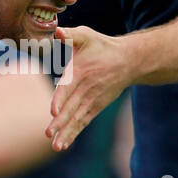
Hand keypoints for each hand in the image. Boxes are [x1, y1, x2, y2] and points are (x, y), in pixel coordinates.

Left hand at [46, 25, 131, 151]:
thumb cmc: (102, 47)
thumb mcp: (86, 36)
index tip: (54, 111)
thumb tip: (57, 31)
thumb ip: (70, 34)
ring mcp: (91, 101)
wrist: (128, 61)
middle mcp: (86, 89)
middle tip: (49, 134)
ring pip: (77, 119)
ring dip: (66, 132)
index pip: (69, 87)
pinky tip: (62, 144)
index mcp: (80, 72)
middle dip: (60, 122)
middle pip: (71, 108)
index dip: (61, 99)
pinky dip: (73, 133)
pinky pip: (83, 122)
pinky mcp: (95, 107)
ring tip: (56, 146)